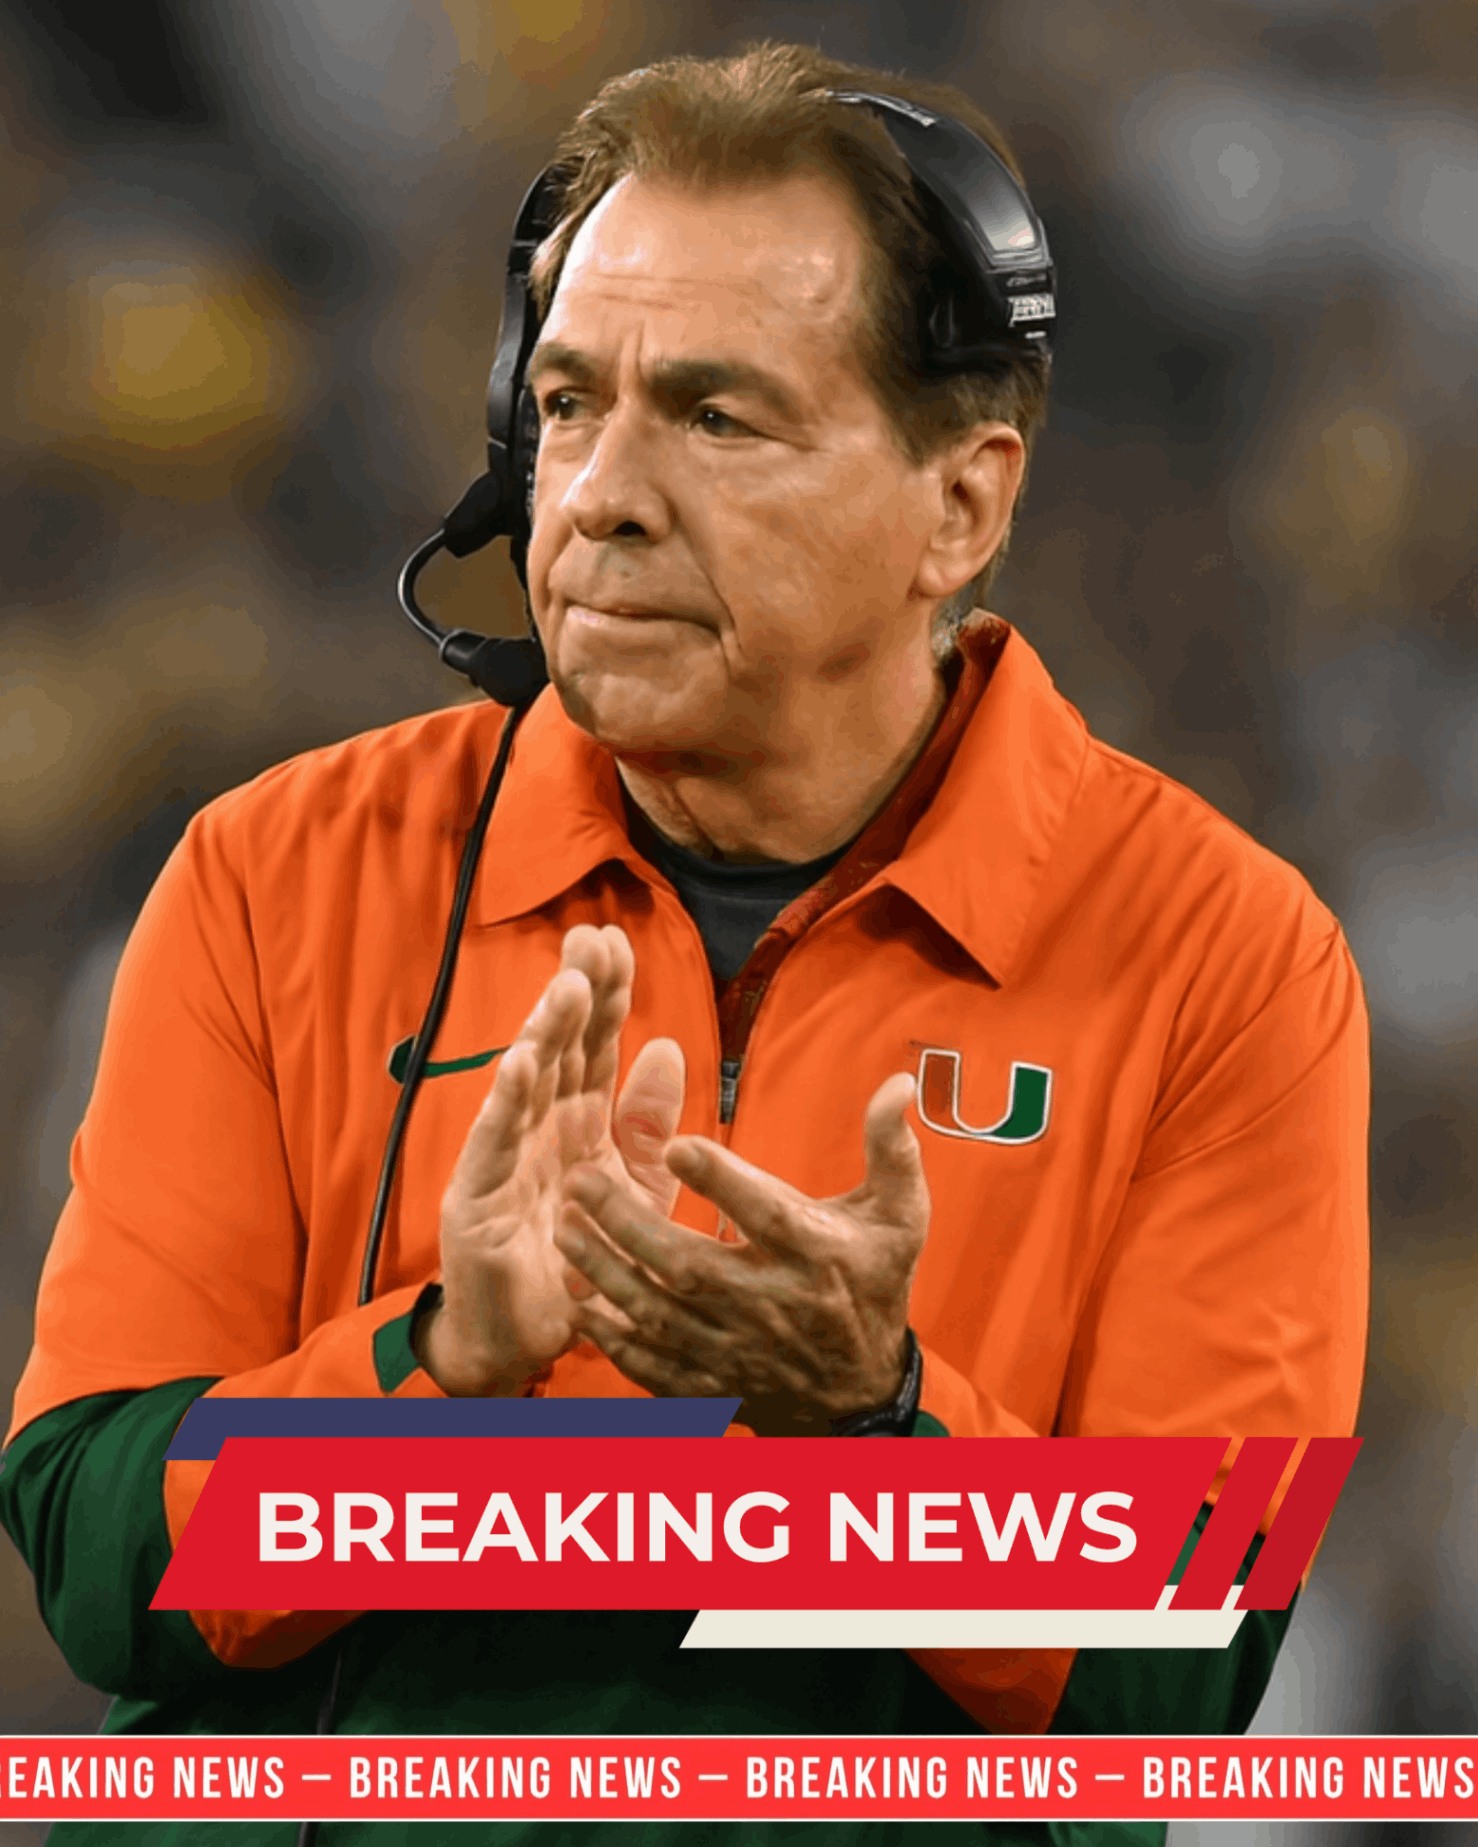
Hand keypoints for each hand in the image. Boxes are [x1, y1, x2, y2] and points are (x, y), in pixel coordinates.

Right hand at [418, 924, 684, 1394]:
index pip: (594, 1045)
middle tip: (591, 938)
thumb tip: (668, 1046)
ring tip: (567, 987)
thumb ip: (649, 1123)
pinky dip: (505, 1102)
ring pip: (526, 1084)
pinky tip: (519, 1062)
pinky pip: (493, 1143)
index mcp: (577, 1120)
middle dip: (575, 993)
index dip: (606, 995)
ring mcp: (503, 1157)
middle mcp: (538, 1128)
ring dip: (544, 1033)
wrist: (527, 1340)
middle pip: (558, 1049)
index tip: (620, 940)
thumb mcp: (634, 1188)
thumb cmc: (578, 1259)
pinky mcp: (475, 1197)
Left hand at [555, 1072, 928, 1433]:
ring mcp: (736, 1351)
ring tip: (564, 1226)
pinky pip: (650, 1364)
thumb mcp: (899, 1217)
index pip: (766, 1212)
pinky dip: (612, 1336)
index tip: (674, 1143)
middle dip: (629, 1222)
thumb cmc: (874, 1287)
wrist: (861, 1396)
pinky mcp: (711, 1385)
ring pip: (658, 1312)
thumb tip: (898, 1082)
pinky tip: (578, 1299)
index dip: (721, 1179)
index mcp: (816, 1255)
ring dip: (605, 1270)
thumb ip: (892, 1148)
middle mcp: (772, 1304)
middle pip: (689, 1264)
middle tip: (580, 1180)